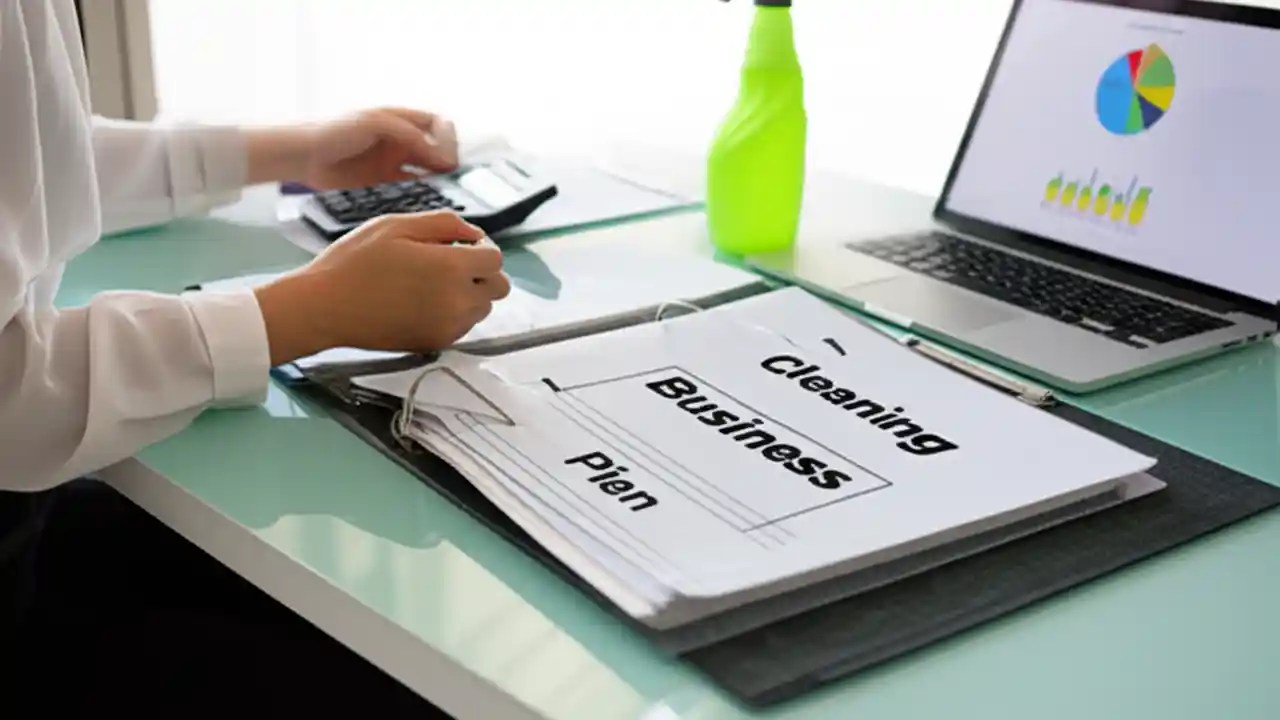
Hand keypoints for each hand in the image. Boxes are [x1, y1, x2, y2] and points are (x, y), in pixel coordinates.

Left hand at [247, 107, 458, 188]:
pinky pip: (409, 186)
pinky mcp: (383, 181)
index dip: (447, 138)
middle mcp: (401, 139)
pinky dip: (420, 192)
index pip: (438, 124)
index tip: (445, 156)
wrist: (301, 155)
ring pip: (427, 169)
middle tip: (450, 176)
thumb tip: (439, 154)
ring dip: (437, 177)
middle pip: (437, 147)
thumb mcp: (373, 122)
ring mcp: (392, 161)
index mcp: (400, 118)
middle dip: (448, 159)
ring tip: (443, 189)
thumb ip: (407, 134)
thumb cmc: (334, 130)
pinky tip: (424, 198)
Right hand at [253, 211, 509, 364]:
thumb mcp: (397, 225)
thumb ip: (444, 223)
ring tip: (431, 283)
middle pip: (498, 287)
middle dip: (481, 272)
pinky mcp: (435, 343)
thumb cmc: (355, 261)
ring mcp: (448, 326)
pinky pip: (463, 326)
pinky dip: (454, 313)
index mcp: (451, 267)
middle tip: (449, 263)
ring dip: (469, 293)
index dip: (481, 248)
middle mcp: (457, 301)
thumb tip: (476, 233)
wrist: (324, 307)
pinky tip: (423, 301)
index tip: (458, 244)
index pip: (496, 259)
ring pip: (482, 308)